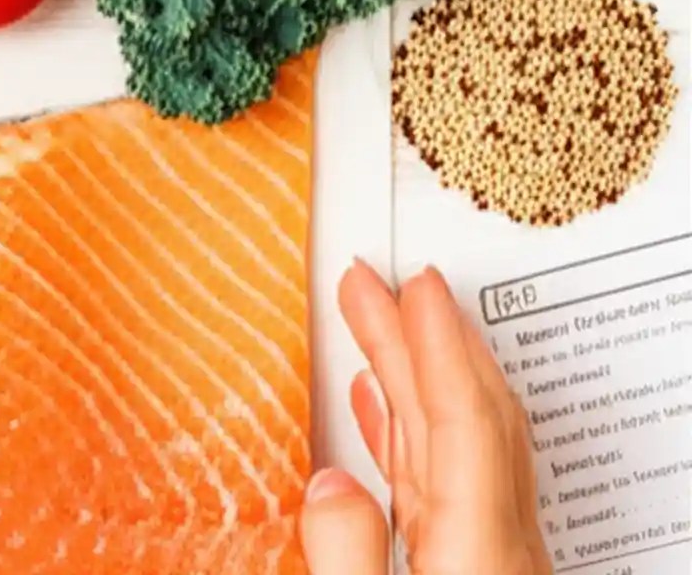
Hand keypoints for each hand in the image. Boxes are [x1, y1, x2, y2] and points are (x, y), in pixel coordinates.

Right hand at [300, 262, 552, 574]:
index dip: (439, 346)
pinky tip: (378, 406)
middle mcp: (498, 551)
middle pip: (468, 415)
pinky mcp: (469, 569)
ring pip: (455, 443)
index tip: (418, 287)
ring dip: (411, 374)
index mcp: (482, 558)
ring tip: (373, 323)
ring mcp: (489, 559)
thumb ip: (350, 554)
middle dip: (422, 337)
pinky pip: (440, 481)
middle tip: (379, 282)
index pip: (466, 425)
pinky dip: (405, 432)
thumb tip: (330, 485)